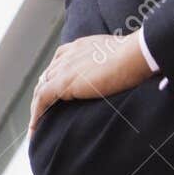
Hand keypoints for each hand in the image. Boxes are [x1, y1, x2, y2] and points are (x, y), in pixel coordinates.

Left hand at [28, 30, 150, 132]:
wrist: (136, 55)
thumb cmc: (138, 56)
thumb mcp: (122, 56)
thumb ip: (115, 63)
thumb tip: (128, 74)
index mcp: (81, 46)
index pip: (59, 61)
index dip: (54, 77)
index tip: (54, 91)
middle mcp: (69, 55)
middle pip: (47, 76)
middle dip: (43, 93)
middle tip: (43, 112)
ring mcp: (65, 68)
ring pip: (41, 89)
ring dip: (37, 107)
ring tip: (37, 125)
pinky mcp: (64, 83)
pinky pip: (42, 99)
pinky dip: (36, 114)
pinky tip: (35, 129)